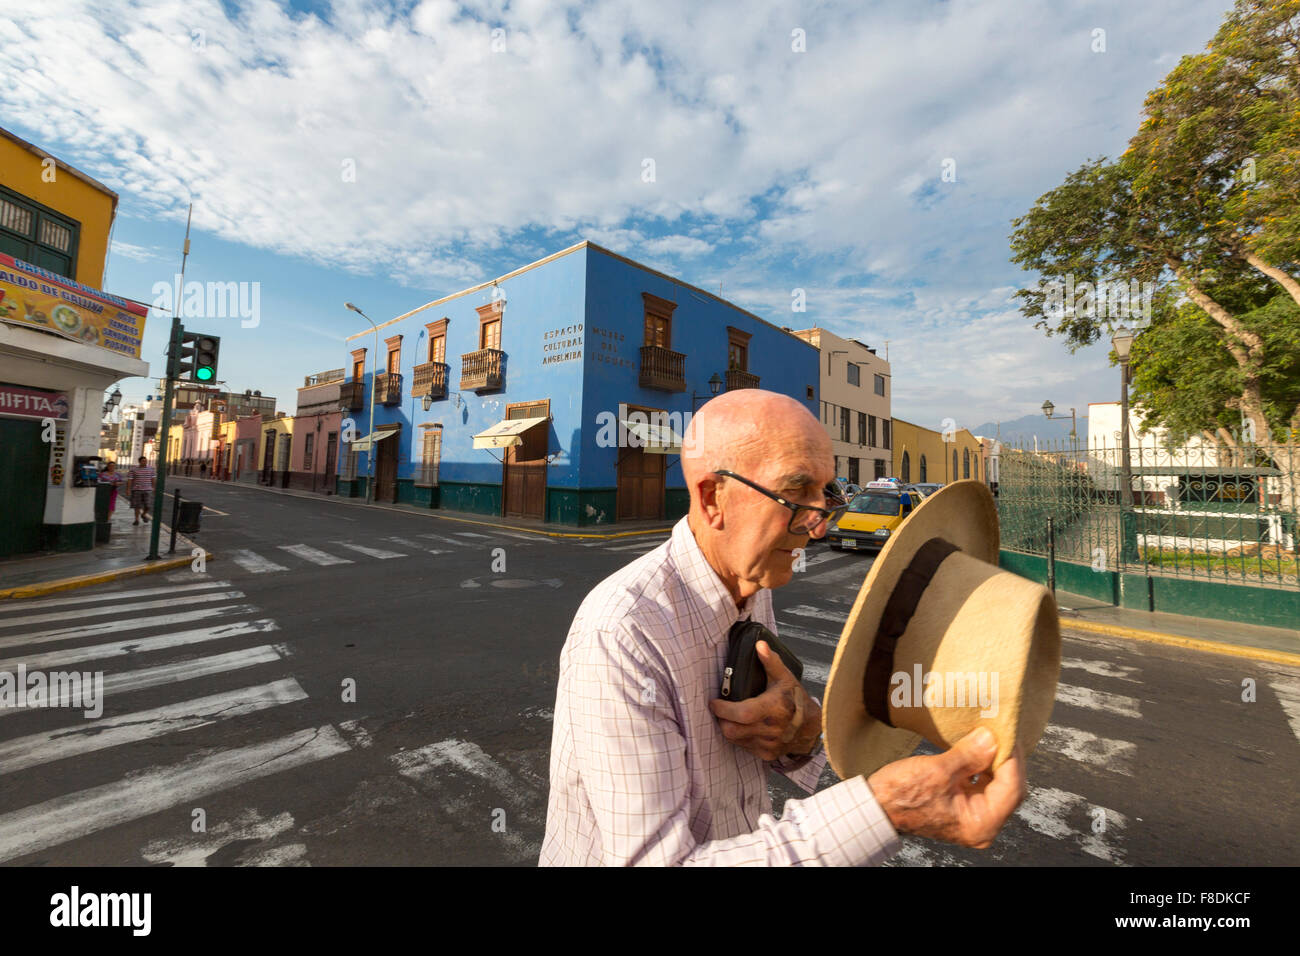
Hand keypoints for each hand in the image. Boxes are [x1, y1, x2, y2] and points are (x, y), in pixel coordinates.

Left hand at [709, 640, 821, 761]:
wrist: (812, 728)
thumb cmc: (796, 700)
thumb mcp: (785, 678)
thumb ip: (771, 661)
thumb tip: (760, 645)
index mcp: (774, 708)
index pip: (742, 713)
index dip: (724, 709)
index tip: (714, 702)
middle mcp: (771, 729)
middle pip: (732, 730)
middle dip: (721, 719)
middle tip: (720, 709)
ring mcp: (769, 744)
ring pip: (735, 739)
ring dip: (729, 728)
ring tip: (730, 717)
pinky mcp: (767, 754)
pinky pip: (744, 747)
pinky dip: (739, 737)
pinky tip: (743, 727)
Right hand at [866, 728, 1026, 848]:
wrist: (875, 807)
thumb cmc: (901, 795)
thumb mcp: (937, 771)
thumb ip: (969, 755)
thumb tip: (991, 738)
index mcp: (980, 824)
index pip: (1012, 788)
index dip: (1012, 758)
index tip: (1008, 733)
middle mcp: (981, 826)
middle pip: (1008, 788)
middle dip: (1005, 758)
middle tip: (1002, 731)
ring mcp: (972, 818)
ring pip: (997, 785)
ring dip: (993, 760)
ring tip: (989, 735)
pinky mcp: (962, 808)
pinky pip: (982, 785)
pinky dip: (981, 767)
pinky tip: (976, 747)